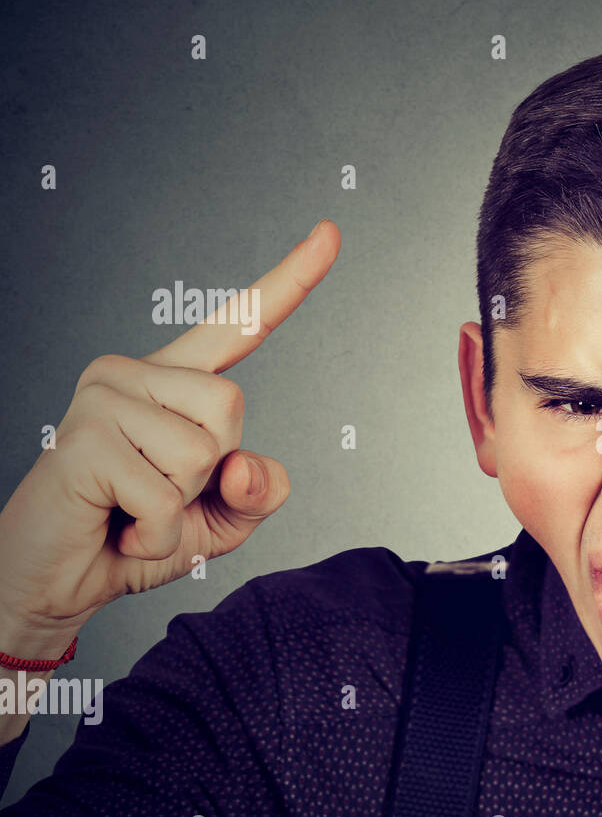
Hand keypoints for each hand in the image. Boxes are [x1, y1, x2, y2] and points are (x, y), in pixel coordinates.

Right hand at [0, 220, 339, 660]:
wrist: (55, 584)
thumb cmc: (136, 540)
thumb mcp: (222, 518)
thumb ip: (258, 489)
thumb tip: (244, 464)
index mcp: (173, 382)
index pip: (241, 324)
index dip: (290, 281)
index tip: (331, 232)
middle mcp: (132, 373)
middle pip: (231, 408)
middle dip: (212, 473)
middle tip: (158, 497)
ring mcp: (102, 398)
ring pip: (204, 454)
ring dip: (180, 508)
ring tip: (132, 511)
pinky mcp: (84, 439)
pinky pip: (167, 498)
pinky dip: (155, 536)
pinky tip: (118, 528)